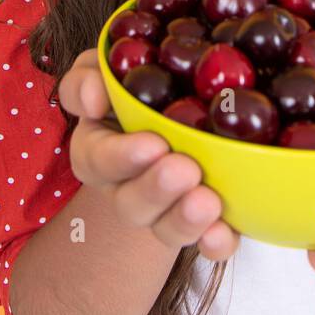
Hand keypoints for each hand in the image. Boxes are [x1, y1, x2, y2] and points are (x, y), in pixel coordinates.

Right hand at [58, 49, 239, 260]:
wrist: (180, 112)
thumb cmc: (138, 88)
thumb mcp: (108, 71)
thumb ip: (90, 75)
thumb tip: (95, 98)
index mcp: (99, 150)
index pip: (97, 158)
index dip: (120, 156)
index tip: (152, 144)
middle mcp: (126, 187)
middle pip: (130, 201)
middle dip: (155, 189)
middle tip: (183, 169)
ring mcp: (163, 210)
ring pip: (164, 227)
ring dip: (183, 218)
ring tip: (207, 201)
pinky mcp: (200, 224)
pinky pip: (205, 243)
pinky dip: (215, 242)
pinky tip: (224, 234)